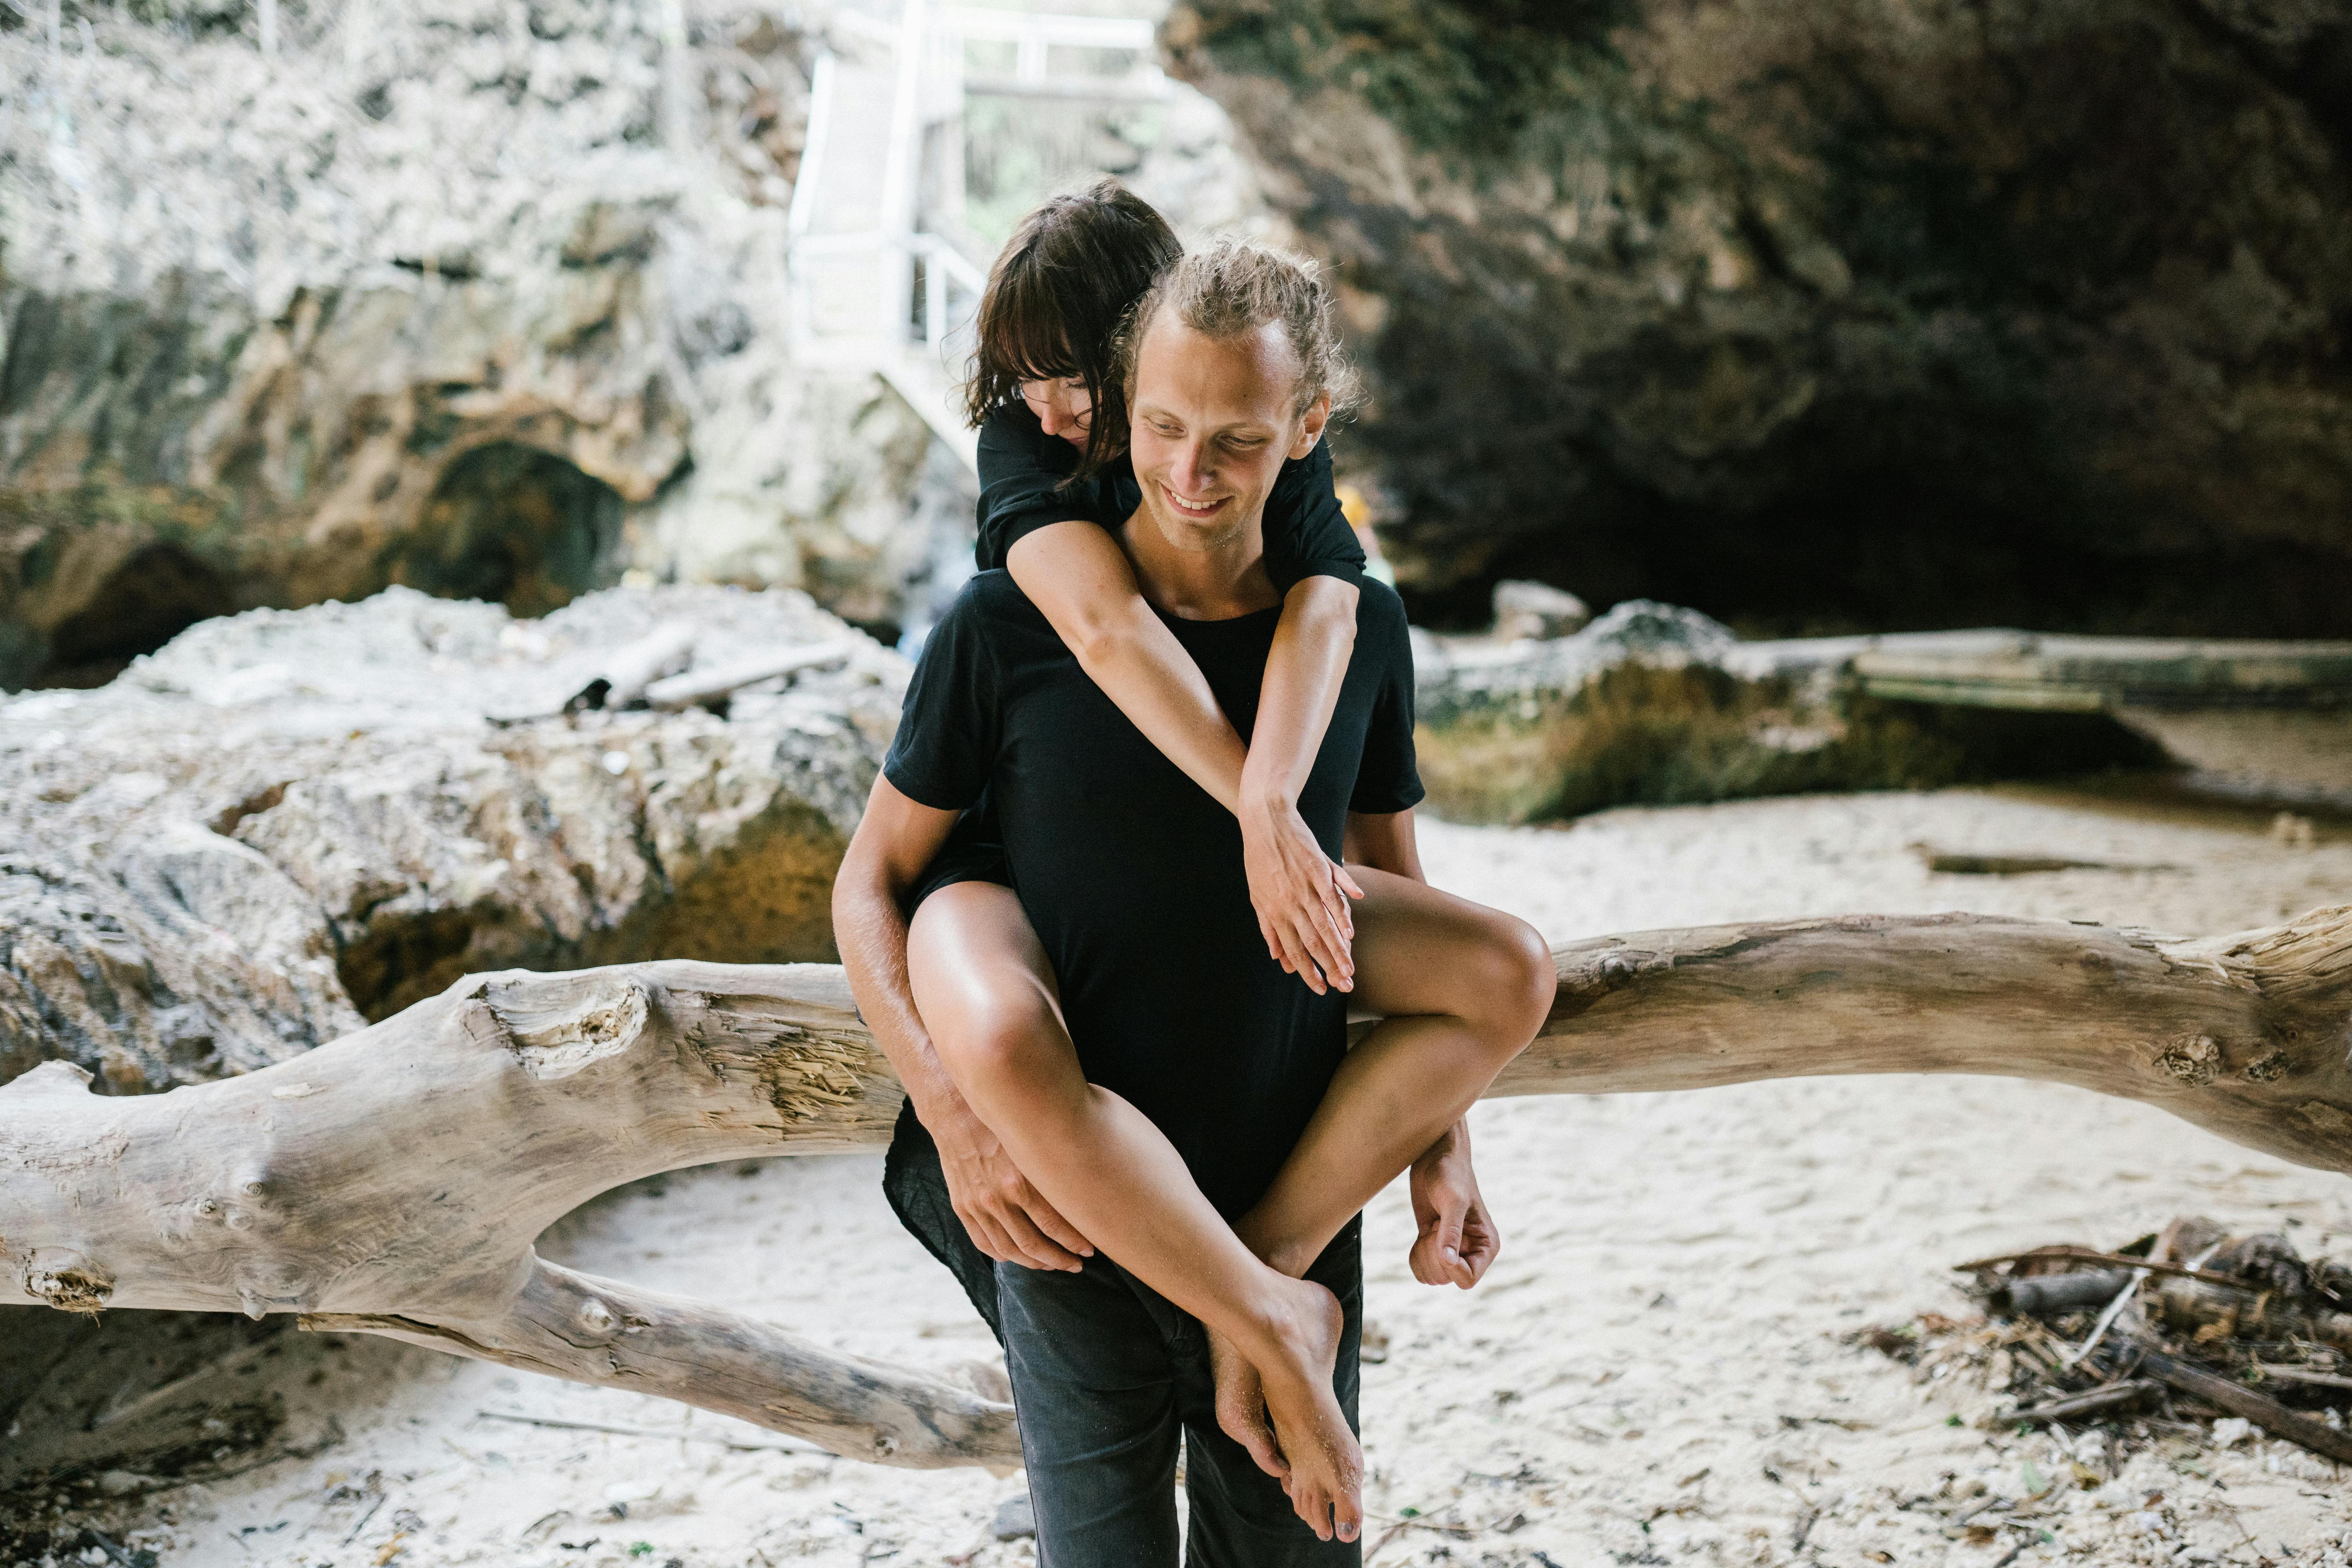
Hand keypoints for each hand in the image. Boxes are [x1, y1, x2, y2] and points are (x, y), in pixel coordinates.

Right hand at [928, 1096, 1092, 1271]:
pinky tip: (1020, 1257)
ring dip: (1035, 1262)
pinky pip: (985, 1243)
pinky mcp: (963, 1207)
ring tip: (1053, 1264)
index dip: (1075, 1242)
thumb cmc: (1003, 1122)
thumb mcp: (1034, 1141)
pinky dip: (1004, 1256)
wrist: (956, 1111)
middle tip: (1077, 1264)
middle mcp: (998, 1197)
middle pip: (1034, 1244)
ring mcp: (978, 1205)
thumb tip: (1083, 1193)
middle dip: (1059, 1259)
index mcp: (1020, 1180)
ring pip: (1010, 1250)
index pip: (1055, 1225)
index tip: (1090, 1249)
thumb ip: (1053, 1170)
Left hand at [1241, 795, 1363, 993]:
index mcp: (1273, 912)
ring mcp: (1304, 886)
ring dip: (1338, 949)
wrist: (1266, 821)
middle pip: (1312, 942)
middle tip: (1345, 985)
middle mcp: (1289, 903)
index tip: (1321, 988)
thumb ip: (1269, 928)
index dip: (1308, 971)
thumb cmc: (1260, 861)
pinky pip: (1332, 896)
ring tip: (1350, 968)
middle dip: (1329, 967)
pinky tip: (1350, 931)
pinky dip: (1342, 914)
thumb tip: (1277, 957)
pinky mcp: (1318, 868)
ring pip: (1324, 925)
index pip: (1294, 950)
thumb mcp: (1257, 896)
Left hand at [1408, 1121, 1499, 1288]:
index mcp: (1486, 1246)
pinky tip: (1421, 1234)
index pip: (1467, 1280)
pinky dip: (1416, 1256)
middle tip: (1435, 1228)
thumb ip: (1451, 1232)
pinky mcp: (1433, 1246)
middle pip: (1446, 1279)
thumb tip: (1447, 1261)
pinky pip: (1421, 1268)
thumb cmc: (1450, 1174)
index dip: (1449, 1268)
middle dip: (1433, 1257)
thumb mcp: (1452, 1202)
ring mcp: (1452, 1251)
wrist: (1433, 1158)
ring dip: (1423, 1255)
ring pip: (1432, 1277)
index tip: (1439, 1242)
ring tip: (1430, 1228)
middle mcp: (1472, 1252)